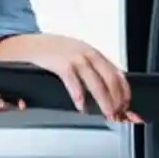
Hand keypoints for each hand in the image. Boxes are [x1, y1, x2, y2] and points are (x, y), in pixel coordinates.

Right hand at [0, 34, 143, 122]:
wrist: (31, 44)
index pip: (117, 73)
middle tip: (118, 113)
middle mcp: (88, 54)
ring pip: (95, 81)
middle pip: (110, 78)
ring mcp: (75, 58)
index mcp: (94, 54)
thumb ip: (92, 71)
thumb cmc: (54, 54)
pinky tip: (81, 105)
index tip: (127, 105)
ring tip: (107, 113)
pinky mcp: (60, 63)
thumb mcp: (78, 57)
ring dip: (103, 99)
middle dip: (117, 98)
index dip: (124, 91)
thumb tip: (107, 92)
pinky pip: (73, 80)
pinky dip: (79, 94)